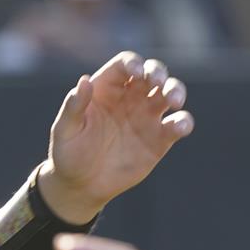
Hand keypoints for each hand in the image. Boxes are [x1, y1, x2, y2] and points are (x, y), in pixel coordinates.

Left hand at [39, 51, 194, 221]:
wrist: (82, 185)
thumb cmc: (69, 153)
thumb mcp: (65, 130)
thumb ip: (74, 106)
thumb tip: (84, 81)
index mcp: (107, 88)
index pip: (124, 65)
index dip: (133, 64)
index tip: (136, 73)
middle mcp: (130, 97)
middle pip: (152, 73)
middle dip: (159, 73)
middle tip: (160, 83)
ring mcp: (147, 117)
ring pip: (169, 94)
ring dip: (176, 90)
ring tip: (175, 100)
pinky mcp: (160, 139)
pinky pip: (177, 125)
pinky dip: (183, 122)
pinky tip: (180, 127)